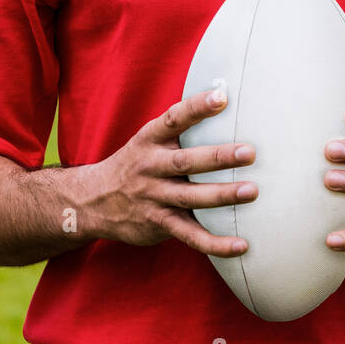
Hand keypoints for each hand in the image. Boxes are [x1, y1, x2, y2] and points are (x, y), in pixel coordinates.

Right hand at [82, 86, 255, 256]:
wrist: (93, 200)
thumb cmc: (137, 163)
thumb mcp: (148, 140)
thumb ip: (180, 128)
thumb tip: (225, 97)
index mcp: (150, 139)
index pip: (174, 118)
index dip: (197, 107)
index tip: (222, 97)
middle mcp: (151, 166)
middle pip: (186, 161)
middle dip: (218, 157)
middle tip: (249, 152)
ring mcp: (154, 196)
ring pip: (191, 197)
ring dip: (222, 195)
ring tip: (251, 191)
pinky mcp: (159, 224)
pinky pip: (190, 235)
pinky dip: (215, 243)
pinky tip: (241, 246)